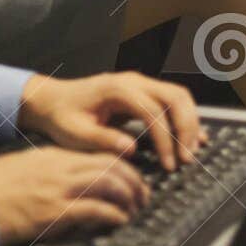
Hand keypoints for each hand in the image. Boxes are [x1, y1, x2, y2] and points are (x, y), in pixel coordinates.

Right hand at [0, 146, 148, 245]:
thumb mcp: (26, 166)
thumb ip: (51, 168)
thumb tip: (72, 178)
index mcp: (54, 155)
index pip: (99, 153)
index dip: (122, 165)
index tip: (132, 176)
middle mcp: (60, 168)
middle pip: (111, 166)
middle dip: (134, 180)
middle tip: (143, 195)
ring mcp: (58, 189)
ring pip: (109, 184)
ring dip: (129, 198)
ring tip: (135, 210)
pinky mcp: (54, 213)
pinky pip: (94, 210)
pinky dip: (113, 215)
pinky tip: (119, 220)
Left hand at [18, 70, 203, 172]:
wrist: (52, 100)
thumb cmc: (62, 116)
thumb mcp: (76, 134)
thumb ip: (104, 140)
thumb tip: (131, 149)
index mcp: (117, 89)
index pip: (153, 111)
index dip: (165, 139)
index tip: (168, 165)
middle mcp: (133, 81)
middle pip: (174, 97)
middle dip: (186, 128)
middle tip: (187, 159)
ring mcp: (139, 83)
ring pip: (178, 95)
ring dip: (189, 122)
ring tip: (192, 151)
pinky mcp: (142, 92)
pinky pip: (171, 99)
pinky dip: (185, 117)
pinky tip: (193, 136)